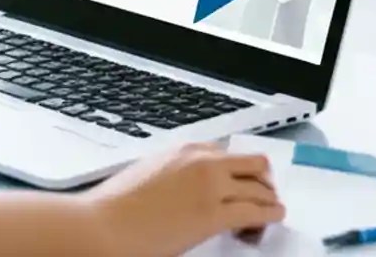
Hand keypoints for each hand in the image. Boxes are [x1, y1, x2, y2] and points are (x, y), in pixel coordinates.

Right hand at [84, 142, 285, 256]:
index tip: (242, 181)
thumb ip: (172, 175)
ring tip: (270, 211)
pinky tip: (272, 219)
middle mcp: (201, 161)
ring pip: (261, 187)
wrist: (103, 226)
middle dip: (263, 180)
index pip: (227, 153)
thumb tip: (184, 189)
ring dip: (269, 199)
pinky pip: (257, 212)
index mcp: (183, 150)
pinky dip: (270, 215)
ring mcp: (210, 186)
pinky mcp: (214, 214)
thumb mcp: (146, 174)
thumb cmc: (114, 207)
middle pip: (253, 163)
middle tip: (264, 195)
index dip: (239, 170)